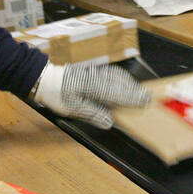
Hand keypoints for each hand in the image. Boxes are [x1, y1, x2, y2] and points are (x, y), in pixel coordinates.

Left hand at [32, 62, 149, 128]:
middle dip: (135, 91)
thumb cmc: (57, 95)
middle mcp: (97, 77)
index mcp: (92, 87)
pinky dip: (122, 78)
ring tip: (140, 92)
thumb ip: (93, 114)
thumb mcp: (72, 109)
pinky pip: (112, 73)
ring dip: (130, 84)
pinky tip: (124, 82)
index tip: (144, 102)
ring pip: (118, 77)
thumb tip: (110, 122)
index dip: (132, 98)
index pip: (117, 93)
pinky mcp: (93, 71)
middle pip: (121, 83)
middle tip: (148, 98)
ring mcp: (95, 72)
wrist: (44, 78)